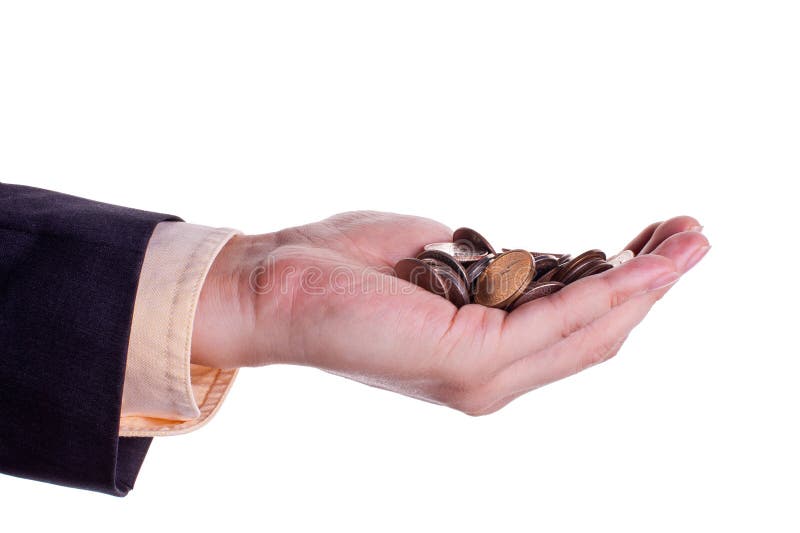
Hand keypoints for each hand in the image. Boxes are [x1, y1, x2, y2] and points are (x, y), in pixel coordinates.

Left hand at [192, 212, 709, 414]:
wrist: (274, 282)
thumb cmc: (348, 267)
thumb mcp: (444, 263)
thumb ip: (499, 272)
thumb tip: (541, 259)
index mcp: (483, 356)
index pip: (574, 331)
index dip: (625, 289)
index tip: (660, 242)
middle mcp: (489, 378)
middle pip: (593, 336)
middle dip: (649, 287)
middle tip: (693, 238)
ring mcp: (480, 376)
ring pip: (585, 333)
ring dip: (641, 286)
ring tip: (686, 242)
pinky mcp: (463, 358)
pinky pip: (550, 321)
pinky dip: (599, 290)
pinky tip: (636, 263)